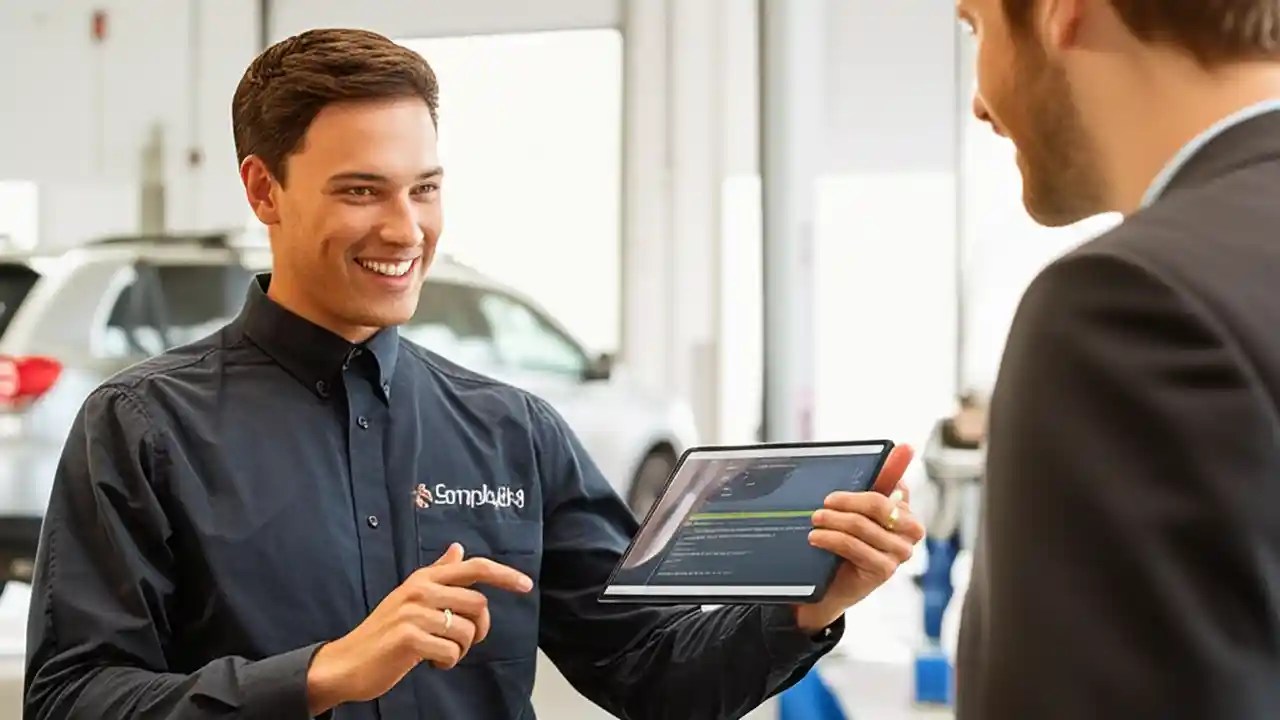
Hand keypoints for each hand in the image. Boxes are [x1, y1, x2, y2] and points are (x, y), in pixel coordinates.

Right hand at [306, 543, 532, 713]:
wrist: (347, 662)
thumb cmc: (384, 632)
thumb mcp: (410, 597)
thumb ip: (437, 573)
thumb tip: (458, 548)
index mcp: (424, 578)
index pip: (474, 567)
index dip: (504, 574)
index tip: (526, 585)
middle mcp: (420, 590)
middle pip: (478, 604)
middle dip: (478, 628)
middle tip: (459, 641)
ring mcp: (413, 613)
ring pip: (468, 630)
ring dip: (462, 649)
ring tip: (440, 652)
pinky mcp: (409, 638)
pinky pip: (452, 651)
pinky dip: (448, 662)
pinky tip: (431, 662)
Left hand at [794, 444, 925, 633]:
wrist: (830, 586)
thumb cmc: (842, 542)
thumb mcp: (854, 510)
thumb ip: (875, 481)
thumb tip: (903, 447)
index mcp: (905, 511)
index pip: (896, 486)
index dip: (879, 477)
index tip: (862, 471)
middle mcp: (910, 532)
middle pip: (879, 504)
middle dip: (847, 500)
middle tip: (825, 502)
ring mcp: (899, 553)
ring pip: (862, 526)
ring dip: (833, 521)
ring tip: (815, 520)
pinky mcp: (884, 571)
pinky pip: (855, 546)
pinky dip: (831, 539)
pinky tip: (816, 537)